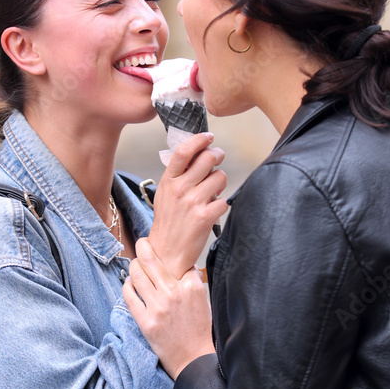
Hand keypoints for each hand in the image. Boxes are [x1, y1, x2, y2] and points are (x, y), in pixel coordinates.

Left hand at [123, 237, 215, 379]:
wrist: (193, 359)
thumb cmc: (199, 330)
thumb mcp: (203, 300)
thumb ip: (193, 281)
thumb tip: (186, 267)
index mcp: (190, 287)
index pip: (174, 261)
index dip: (163, 251)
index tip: (155, 246)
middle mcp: (173, 294)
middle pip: (149, 261)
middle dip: (142, 247)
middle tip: (140, 244)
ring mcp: (157, 308)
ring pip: (137, 276)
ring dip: (133, 266)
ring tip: (134, 265)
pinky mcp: (145, 322)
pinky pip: (129, 297)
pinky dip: (127, 286)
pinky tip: (129, 284)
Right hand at [148, 132, 227, 278]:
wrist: (166, 252)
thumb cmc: (168, 221)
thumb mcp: (165, 194)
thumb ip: (178, 175)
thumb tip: (197, 154)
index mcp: (168, 181)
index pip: (183, 152)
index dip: (199, 140)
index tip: (208, 136)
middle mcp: (180, 189)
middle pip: (207, 158)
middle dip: (217, 155)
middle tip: (218, 159)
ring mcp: (192, 203)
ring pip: (220, 177)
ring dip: (221, 182)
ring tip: (213, 191)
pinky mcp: (204, 217)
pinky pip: (224, 200)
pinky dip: (222, 203)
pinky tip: (213, 209)